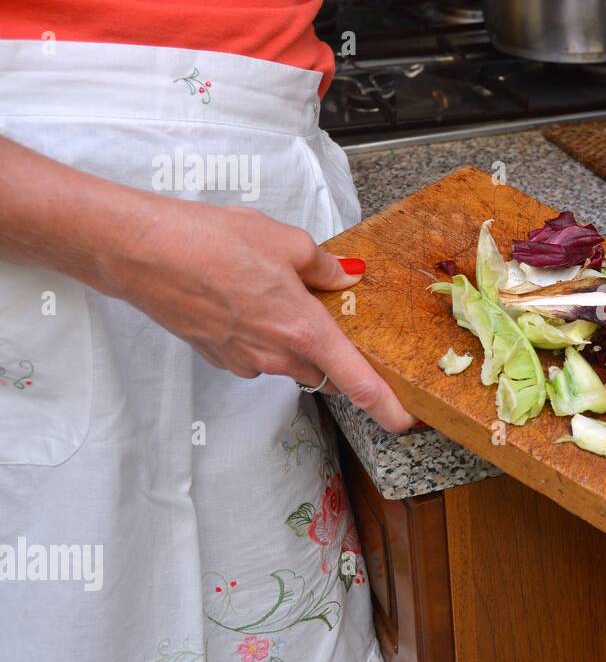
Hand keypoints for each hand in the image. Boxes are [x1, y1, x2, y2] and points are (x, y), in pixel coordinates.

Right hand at [100, 198, 416, 432]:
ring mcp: (245, 361)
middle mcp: (277, 356)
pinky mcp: (219, 357)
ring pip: (290, 363)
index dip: (387, 406)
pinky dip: (263, 334)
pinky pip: (257, 354)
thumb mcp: (285, 241)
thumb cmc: (211, 242)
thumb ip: (324, 265)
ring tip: (278, 294)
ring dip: (296, 341)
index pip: (358, 382)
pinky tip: (247, 299)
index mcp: (304, 331)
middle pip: (325, 372)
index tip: (407, 420)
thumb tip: (347, 274)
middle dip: (335, 354)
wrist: (142, 252)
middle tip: (333, 318)